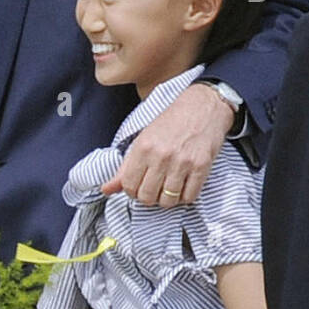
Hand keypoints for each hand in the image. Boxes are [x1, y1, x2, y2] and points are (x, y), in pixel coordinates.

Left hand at [103, 84, 230, 206]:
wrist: (202, 107)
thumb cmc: (170, 124)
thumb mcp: (142, 140)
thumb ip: (124, 168)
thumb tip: (106, 189)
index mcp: (142, 148)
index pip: (128, 186)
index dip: (131, 191)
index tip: (138, 187)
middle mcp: (161, 156)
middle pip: (147, 197)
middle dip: (148, 198)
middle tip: (153, 189)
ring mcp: (182, 162)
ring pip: (168, 200)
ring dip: (166, 200)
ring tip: (167, 189)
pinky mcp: (201, 167)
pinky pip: (189, 197)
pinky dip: (184, 197)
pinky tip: (182, 187)